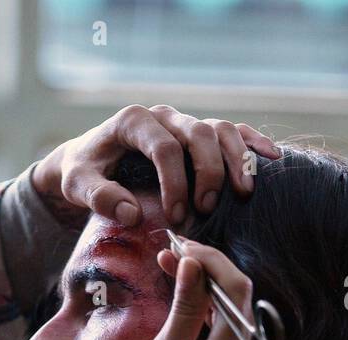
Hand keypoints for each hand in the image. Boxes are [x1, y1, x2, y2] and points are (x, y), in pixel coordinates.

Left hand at [31, 105, 279, 227]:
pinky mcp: (197, 134)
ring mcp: (183, 123)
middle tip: (205, 209)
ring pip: (220, 130)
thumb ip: (98, 197)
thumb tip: (132, 214)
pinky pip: (231, 131)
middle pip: (199, 133)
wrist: (89, 161)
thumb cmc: (83, 173)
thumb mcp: (77, 185)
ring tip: (242, 193)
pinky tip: (271, 158)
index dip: (174, 182)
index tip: (175, 216)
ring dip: (235, 159)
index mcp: (133, 122)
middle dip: (207, 171)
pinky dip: (251, 143)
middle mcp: (163, 116)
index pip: (164, 147)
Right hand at [110, 239, 256, 339]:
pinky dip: (208, 313)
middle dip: (207, 269)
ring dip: (206, 289)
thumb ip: (184, 308)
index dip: (211, 259)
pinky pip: (228, 333)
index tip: (181, 246)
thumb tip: (193, 265)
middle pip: (239, 297)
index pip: (236, 287)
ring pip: (233, 313)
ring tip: (171, 271)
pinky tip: (183, 306)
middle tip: (171, 254)